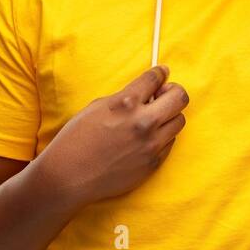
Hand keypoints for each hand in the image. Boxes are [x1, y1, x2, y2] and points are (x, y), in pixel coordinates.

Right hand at [35, 65, 188, 207]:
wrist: (69, 176)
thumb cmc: (77, 139)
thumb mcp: (97, 107)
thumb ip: (126, 97)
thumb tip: (149, 91)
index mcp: (126, 103)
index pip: (156, 78)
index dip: (160, 73)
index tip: (162, 73)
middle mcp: (144, 122)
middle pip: (180, 98)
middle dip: (173, 92)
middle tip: (163, 95)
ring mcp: (151, 144)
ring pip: (179, 121)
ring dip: (169, 116)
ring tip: (153, 119)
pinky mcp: (153, 162)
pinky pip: (170, 142)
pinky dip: (162, 136)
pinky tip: (145, 138)